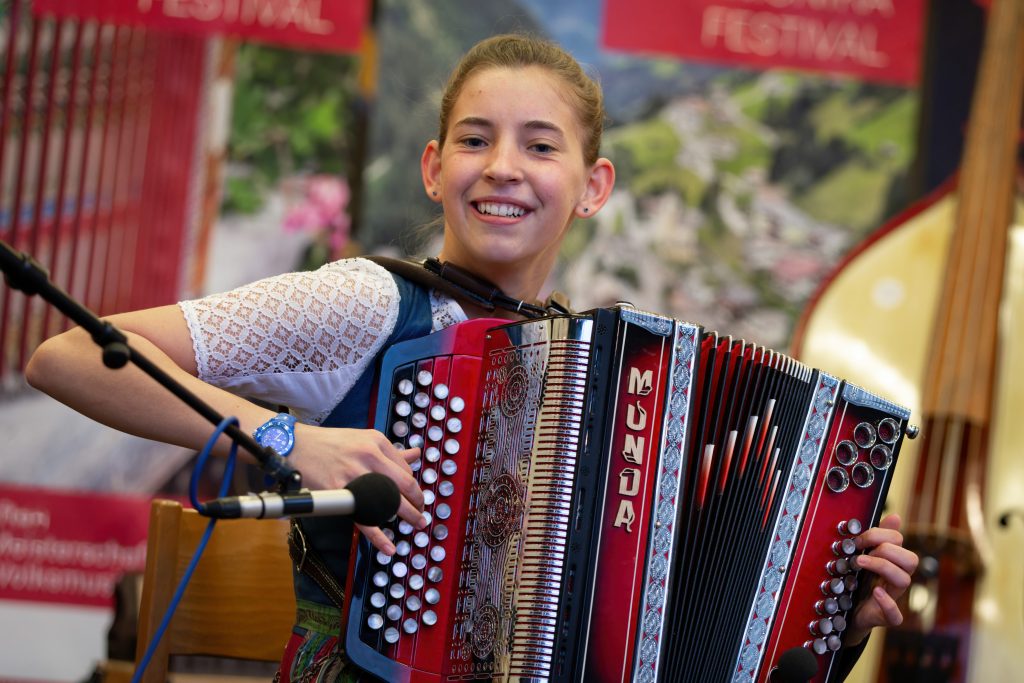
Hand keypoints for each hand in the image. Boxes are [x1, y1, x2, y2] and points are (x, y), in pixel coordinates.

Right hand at [288, 425, 424, 553]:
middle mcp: (369, 456)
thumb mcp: (363, 440)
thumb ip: (390, 452)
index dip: (414, 487)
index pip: (406, 470)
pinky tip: (388, 546)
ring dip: (407, 516)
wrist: (296, 446)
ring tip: (416, 525)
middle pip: (404, 486)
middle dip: (418, 503)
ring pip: (388, 501)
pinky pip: (363, 517)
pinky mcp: (339, 491)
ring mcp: (354, 474)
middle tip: (422, 515)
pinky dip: (378, 536)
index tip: (415, 497)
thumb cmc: (330, 444)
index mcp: (377, 442)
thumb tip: (415, 455)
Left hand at [845, 513, 918, 645]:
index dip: (881, 535)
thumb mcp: (866, 557)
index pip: (900, 542)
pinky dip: (887, 603)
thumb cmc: (860, 581)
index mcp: (892, 562)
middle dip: (886, 550)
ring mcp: (893, 597)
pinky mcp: (886, 616)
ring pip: (905, 580)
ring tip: (860, 563)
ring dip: (882, 567)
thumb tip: (895, 516)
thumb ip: (878, 537)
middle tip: (862, 553)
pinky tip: (876, 592)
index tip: (859, 539)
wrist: (849, 611)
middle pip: (911, 559)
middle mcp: (896, 578)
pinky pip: (896, 615)